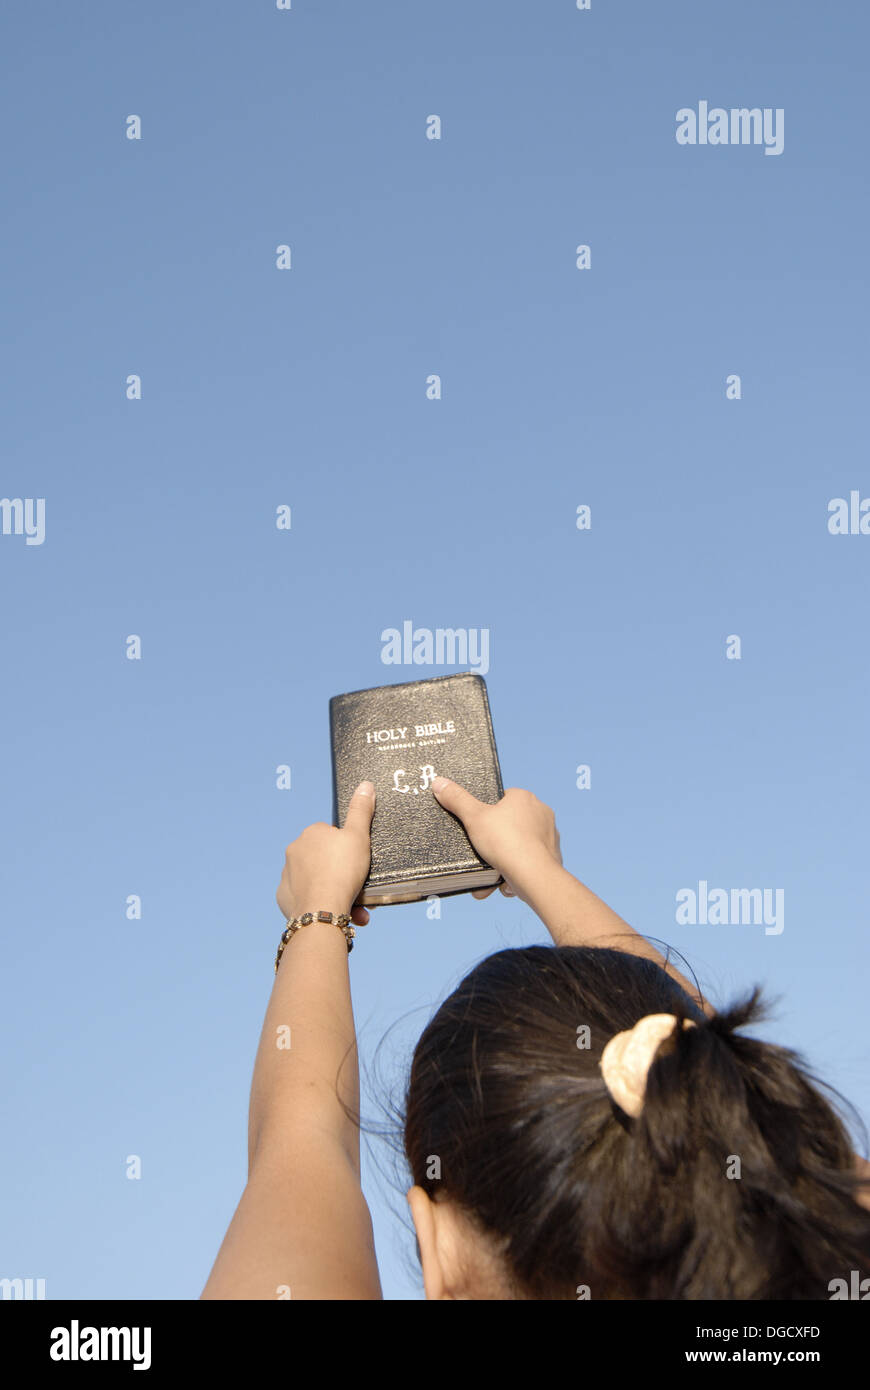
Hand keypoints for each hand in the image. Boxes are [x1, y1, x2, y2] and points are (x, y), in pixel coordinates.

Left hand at [277, 781, 375, 927]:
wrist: (322, 910)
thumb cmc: (342, 871)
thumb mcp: (359, 836)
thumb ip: (361, 811)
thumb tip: (365, 785)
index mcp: (311, 833)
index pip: (332, 835)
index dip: (348, 849)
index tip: (358, 862)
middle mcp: (294, 850)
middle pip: (324, 859)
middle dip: (341, 872)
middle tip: (358, 887)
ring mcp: (287, 874)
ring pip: (315, 879)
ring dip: (332, 889)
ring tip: (352, 906)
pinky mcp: (284, 897)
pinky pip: (304, 897)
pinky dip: (318, 902)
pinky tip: (333, 910)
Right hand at [431, 779, 562, 904]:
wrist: (534, 876)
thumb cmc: (506, 842)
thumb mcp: (473, 817)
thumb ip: (456, 799)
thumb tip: (439, 782)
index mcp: (524, 798)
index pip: (502, 799)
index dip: (487, 812)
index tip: (477, 826)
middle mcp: (541, 813)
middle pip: (509, 825)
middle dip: (494, 841)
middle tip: (481, 851)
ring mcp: (548, 836)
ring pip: (518, 846)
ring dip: (503, 859)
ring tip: (490, 872)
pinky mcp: (552, 857)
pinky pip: (528, 862)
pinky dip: (516, 872)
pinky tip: (504, 882)